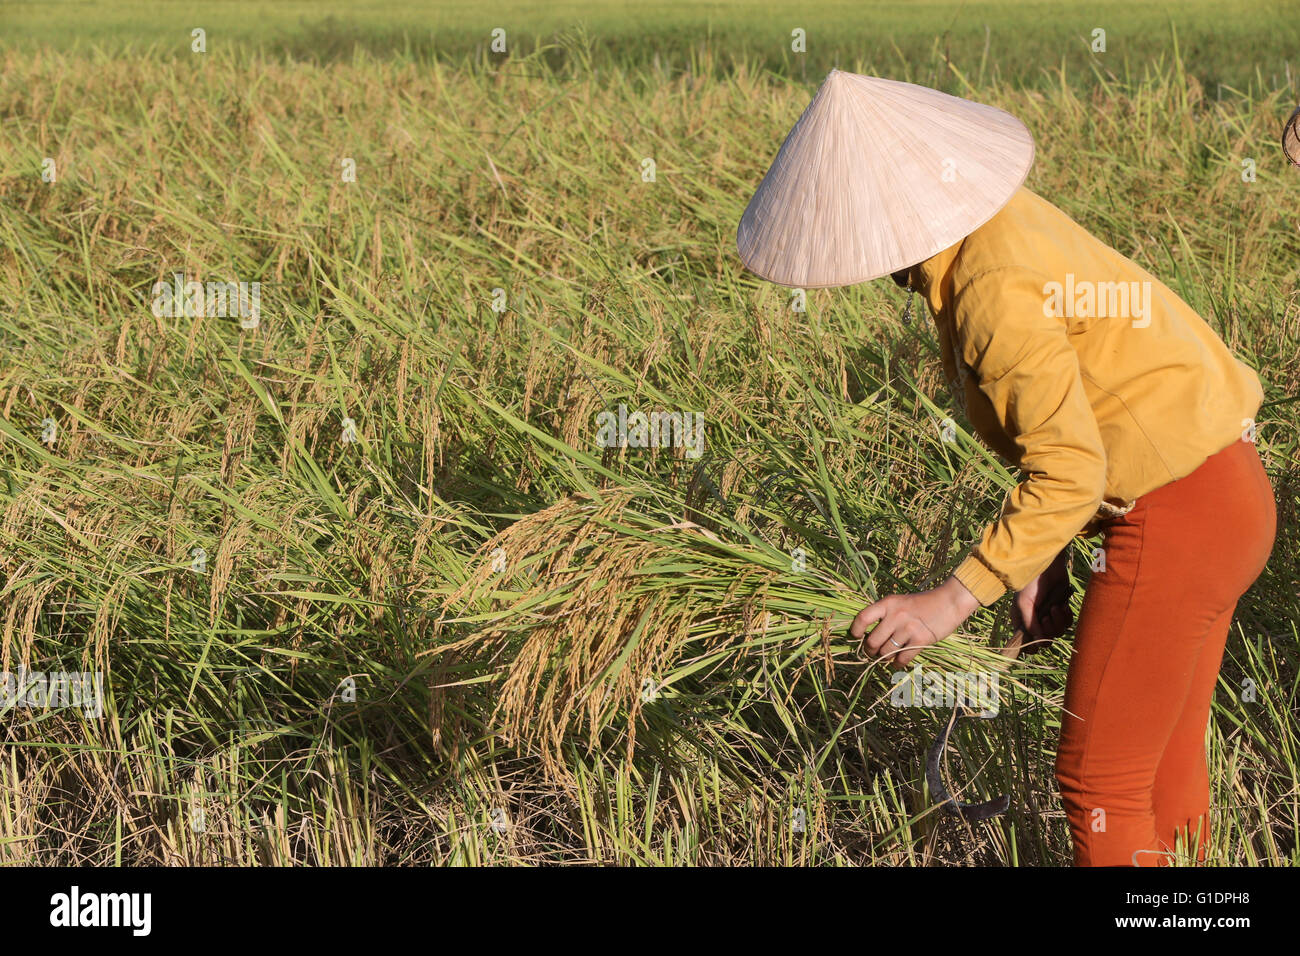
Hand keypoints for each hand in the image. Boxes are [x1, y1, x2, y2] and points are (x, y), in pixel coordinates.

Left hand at [851, 575, 980, 667]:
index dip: (856, 630)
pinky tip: (897, 662)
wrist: (949, 601)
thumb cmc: (923, 603)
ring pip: (886, 652)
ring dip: (883, 658)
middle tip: (872, 653)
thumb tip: (869, 636)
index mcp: (888, 603)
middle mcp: (896, 615)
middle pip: (872, 641)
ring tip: (886, 657)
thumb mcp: (901, 602)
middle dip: (870, 651)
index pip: (863, 618)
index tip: (856, 636)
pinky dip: (897, 664)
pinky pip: (902, 659)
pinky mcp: (920, 640)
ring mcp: (908, 628)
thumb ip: (886, 614)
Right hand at [1012, 548, 1073, 651]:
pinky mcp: (1061, 609)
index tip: (1038, 643)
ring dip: (1058, 620)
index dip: (1033, 646)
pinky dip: (1066, 615)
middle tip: (1046, 616)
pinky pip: (1067, 623)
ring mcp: (1049, 615)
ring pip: (1058, 632)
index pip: (1026, 642)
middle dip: (1049, 629)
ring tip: (1055, 607)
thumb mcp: (1025, 604)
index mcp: (1022, 621)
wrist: (1048, 567)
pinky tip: (1062, 604)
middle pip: (1046, 640)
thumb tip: (1038, 643)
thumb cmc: (1030, 584)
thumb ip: (1031, 624)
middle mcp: (1035, 621)